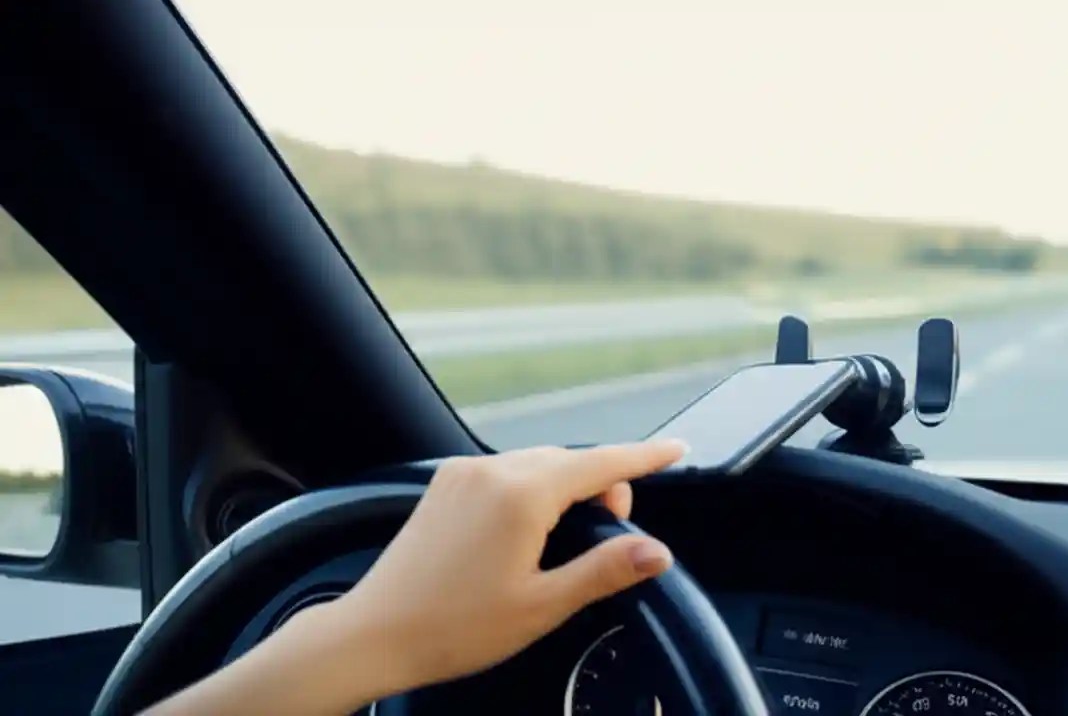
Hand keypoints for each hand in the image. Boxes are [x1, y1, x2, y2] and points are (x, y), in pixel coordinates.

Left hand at [328, 440, 685, 696]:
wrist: (374, 634)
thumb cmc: (455, 627)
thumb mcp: (542, 606)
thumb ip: (603, 570)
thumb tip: (656, 551)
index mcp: (522, 495)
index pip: (600, 464)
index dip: (643, 457)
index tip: (676, 450)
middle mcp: (492, 470)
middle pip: (569, 461)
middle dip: (601, 484)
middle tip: (610, 534)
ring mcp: (463, 473)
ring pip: (537, 463)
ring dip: (565, 486)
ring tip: (568, 539)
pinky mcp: (444, 484)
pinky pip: (505, 471)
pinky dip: (531, 486)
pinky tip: (529, 528)